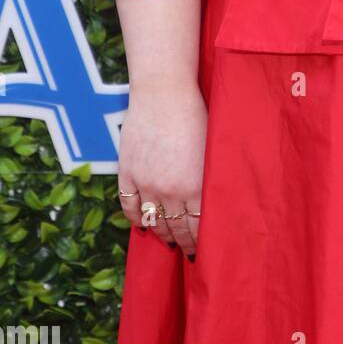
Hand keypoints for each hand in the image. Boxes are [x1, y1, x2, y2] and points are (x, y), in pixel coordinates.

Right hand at [116, 81, 206, 259]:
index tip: (204, 249)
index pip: (198, 226)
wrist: (164, 93)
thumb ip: (209, 179)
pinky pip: (129, 206)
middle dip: (184, 241)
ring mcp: (146, 183)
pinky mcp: (127, 173)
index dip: (200, 240)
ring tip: (168, 239)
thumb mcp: (212, 150)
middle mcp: (170, 191)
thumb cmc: (196, 115)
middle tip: (188, 250)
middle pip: (176, 227)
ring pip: (153, 221)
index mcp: (195, 186)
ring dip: (161, 233)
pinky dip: (136, 219)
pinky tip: (143, 224)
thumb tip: (214, 202)